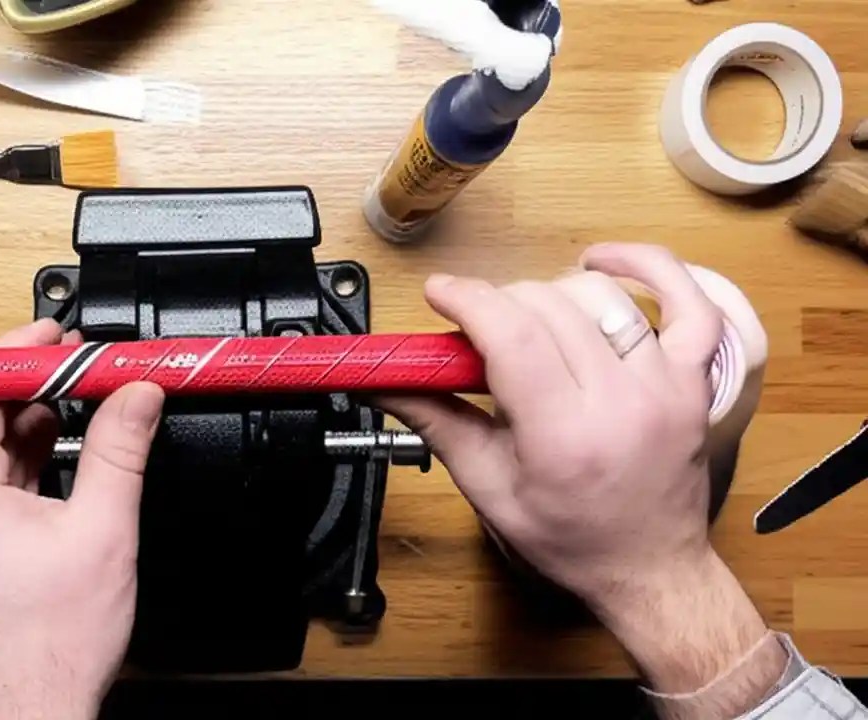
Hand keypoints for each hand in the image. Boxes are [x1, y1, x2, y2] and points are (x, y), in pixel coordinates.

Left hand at [0, 319, 165, 719]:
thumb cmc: (47, 651)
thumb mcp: (102, 534)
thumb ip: (119, 449)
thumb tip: (136, 395)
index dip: (16, 352)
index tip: (55, 335)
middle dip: (22, 389)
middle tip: (76, 372)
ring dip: (13, 430)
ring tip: (70, 418)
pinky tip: (41, 468)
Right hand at [379, 243, 773, 696]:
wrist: (650, 571)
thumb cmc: (570, 539)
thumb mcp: (488, 489)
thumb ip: (437, 423)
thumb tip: (385, 379)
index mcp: (562, 437)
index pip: (513, 336)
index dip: (469, 299)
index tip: (441, 292)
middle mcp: (620, 404)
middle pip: (550, 308)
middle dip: (500, 303)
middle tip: (479, 332)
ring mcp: (666, 387)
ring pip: (602, 297)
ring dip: (553, 293)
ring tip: (531, 319)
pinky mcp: (694, 379)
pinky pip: (690, 301)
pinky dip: (651, 267)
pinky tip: (605, 264)